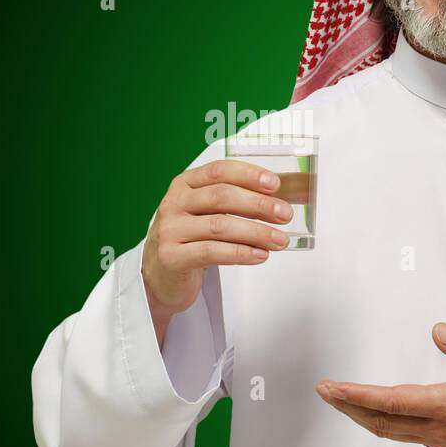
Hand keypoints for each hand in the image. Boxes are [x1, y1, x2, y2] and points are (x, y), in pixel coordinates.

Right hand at [142, 159, 292, 343]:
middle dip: (259, 204)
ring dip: (256, 232)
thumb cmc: (190, 239)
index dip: (249, 174)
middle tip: (285, 214)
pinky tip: (260, 255)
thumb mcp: (206, 213)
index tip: (275, 184)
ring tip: (279, 241)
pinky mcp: (171, 256)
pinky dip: (241, 253)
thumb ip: (235, 202)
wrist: (160, 275)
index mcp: (185, 184)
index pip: (219, 170)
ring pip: (220, 225)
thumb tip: (280, 200)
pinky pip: (212, 252)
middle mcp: (174, 203)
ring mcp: (169, 230)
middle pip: (222, 196)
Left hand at [314, 322, 445, 446]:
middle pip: (382, 422)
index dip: (355, 396)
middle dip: (348, 406)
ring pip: (391, 431)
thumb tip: (437, 331)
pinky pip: (404, 434)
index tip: (330, 388)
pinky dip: (381, 421)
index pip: (391, 403)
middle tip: (324, 391)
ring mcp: (443, 438)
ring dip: (362, 415)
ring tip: (339, 399)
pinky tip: (375, 411)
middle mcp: (442, 428)